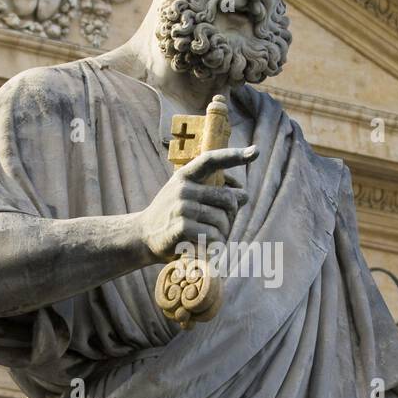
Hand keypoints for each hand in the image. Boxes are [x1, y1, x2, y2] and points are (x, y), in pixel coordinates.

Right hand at [136, 146, 257, 261]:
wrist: (142, 236)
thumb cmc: (172, 215)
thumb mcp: (187, 196)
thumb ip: (213, 192)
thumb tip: (243, 194)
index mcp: (185, 175)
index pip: (212, 160)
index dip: (234, 155)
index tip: (255, 151)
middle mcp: (183, 188)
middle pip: (228, 199)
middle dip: (232, 215)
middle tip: (225, 225)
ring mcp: (181, 207)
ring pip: (223, 220)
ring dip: (223, 233)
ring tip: (213, 238)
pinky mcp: (181, 227)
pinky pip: (214, 235)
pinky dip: (215, 244)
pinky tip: (206, 246)